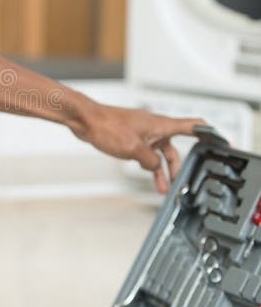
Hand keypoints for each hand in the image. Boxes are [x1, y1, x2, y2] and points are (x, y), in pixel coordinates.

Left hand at [70, 99, 205, 192]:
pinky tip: (145, 173)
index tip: (220, 141)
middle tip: (177, 182)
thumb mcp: (133, 149)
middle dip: (176, 166)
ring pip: (158, 152)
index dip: (208, 133)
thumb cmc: (107, 126)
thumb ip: (150, 161)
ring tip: (161, 186)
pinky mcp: (131, 136)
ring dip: (160, 169)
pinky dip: (148, 163)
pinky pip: (146, 152)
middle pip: (173, 148)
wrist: (86, 120)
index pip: (192, 126)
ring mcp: (143, 131)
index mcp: (161, 125)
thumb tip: (154, 167)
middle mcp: (154, 127)